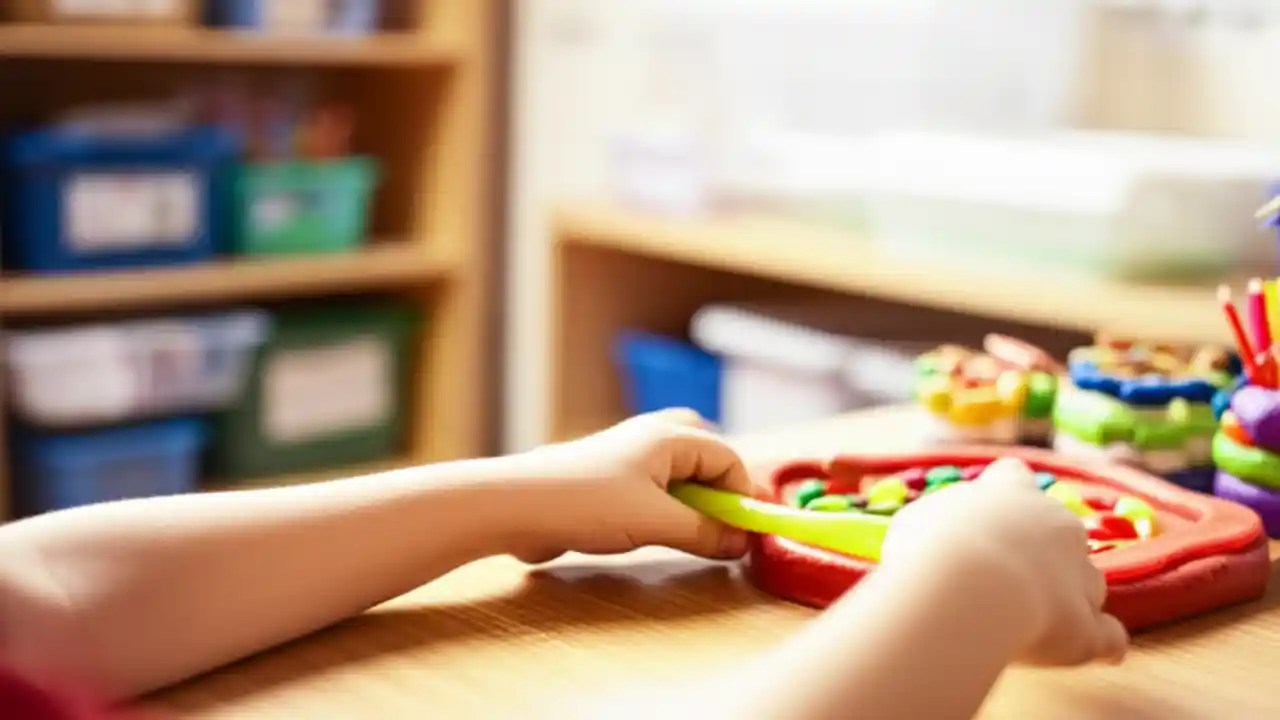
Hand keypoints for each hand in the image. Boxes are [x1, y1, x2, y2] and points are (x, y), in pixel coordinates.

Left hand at [513, 409, 753, 563]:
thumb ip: (703, 533)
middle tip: (729, 521)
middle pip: (704, 451)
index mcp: (667, 437)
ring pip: (677, 469)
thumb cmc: (586, 504)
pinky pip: (653, 485)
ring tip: (698, 530)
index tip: (752, 529)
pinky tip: (661, 530)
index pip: (727, 457)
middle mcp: (649, 439)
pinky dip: (669, 505)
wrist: (516, 507)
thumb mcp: (655, 523)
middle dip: (722, 485)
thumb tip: (741, 542)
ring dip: (695, 498)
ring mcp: (626, 457)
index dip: (744, 494)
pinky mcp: (606, 480)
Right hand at [881, 458, 1128, 665]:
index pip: (1013, 476)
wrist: (967, 589)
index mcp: (1011, 493)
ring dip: (1068, 598)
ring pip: (1089, 582)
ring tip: (1034, 625)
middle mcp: (1057, 525)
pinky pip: (1109, 637)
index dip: (1005, 494)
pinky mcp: (1090, 625)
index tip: (989, 513)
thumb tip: (938, 540)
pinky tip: (1102, 655)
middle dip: (1040, 553)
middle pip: (1060, 532)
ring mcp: (1082, 574)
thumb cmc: (932, 549)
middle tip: (998, 580)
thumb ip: (938, 527)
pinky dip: (1104, 645)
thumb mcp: (916, 524)